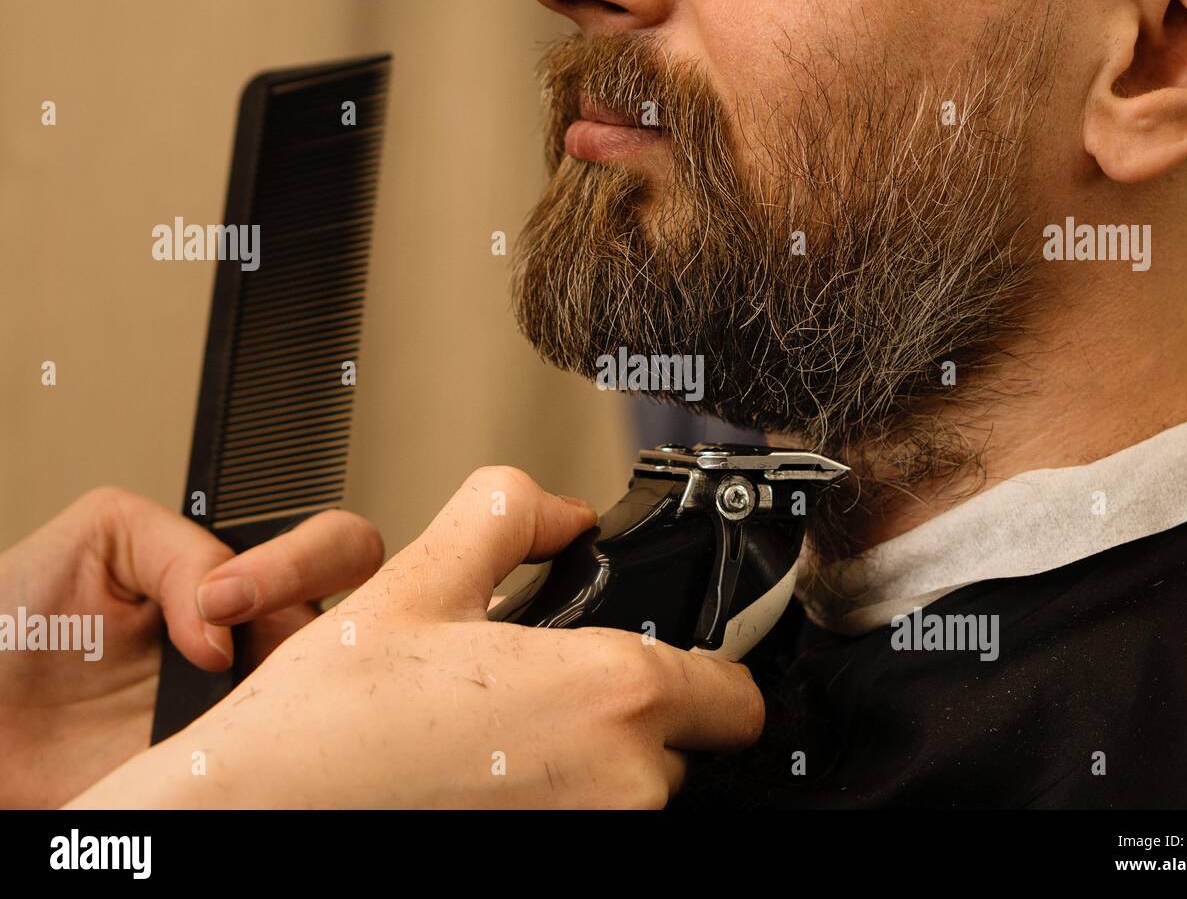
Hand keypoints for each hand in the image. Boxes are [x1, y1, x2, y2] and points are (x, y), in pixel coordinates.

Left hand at [0, 487, 382, 807]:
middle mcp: (266, 648)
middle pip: (355, 630)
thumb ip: (184, 549)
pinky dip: (251, 764)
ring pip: (324, 706)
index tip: (223, 597)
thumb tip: (227, 623)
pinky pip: (275, 774)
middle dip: (308, 631)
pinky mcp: (228, 780)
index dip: (301, 564)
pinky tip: (194, 757)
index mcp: (249, 583)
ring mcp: (251, 716)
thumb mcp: (104, 537)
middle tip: (220, 654)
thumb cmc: (22, 624)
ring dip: (280, 699)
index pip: (337, 551)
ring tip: (196, 710)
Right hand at [73, 468, 765, 808]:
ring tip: (500, 733)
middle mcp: (621, 782)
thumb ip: (505, 518)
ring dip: (588, 760)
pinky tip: (486, 773)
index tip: (678, 660)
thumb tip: (555, 511)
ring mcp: (592, 838)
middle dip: (631, 713)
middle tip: (545, 689)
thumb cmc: (330, 728)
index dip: (709, 668)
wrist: (261, 814)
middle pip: (681, 743)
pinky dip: (556, 797)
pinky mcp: (558, 865)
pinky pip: (589, 820)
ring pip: (633, 790)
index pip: (737, 695)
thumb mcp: (420, 582)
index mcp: (611, 695)